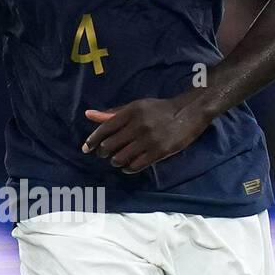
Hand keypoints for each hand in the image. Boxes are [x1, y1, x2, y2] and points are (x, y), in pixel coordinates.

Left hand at [82, 96, 210, 172]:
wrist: (188, 113)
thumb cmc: (158, 110)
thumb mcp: (135, 106)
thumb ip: (112, 113)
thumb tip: (88, 115)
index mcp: (131, 111)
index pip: (105, 128)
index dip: (93, 140)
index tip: (86, 148)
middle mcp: (138, 125)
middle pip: (110, 145)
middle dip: (103, 152)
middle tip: (104, 154)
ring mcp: (149, 140)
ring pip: (120, 157)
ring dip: (115, 161)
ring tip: (117, 160)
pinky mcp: (159, 152)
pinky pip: (135, 165)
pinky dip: (127, 168)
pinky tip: (128, 166)